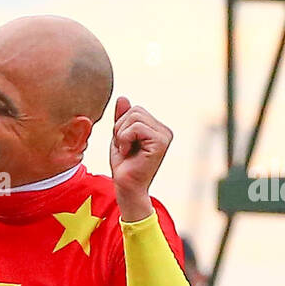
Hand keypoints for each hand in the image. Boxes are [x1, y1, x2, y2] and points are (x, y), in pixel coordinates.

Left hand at [110, 96, 171, 220]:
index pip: (134, 109)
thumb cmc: (124, 166)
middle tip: (124, 148)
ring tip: (127, 151)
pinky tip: (129, 153)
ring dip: (122, 135)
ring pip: (134, 117)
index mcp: (157, 128)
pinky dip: (125, 139)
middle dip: (121, 129)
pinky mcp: (160, 142)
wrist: (126, 188)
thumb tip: (123, 97)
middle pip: (134, 110)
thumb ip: (122, 118)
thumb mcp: (119, 137)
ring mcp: (165, 136)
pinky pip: (135, 127)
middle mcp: (164, 130)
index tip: (124, 144)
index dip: (121, 125)